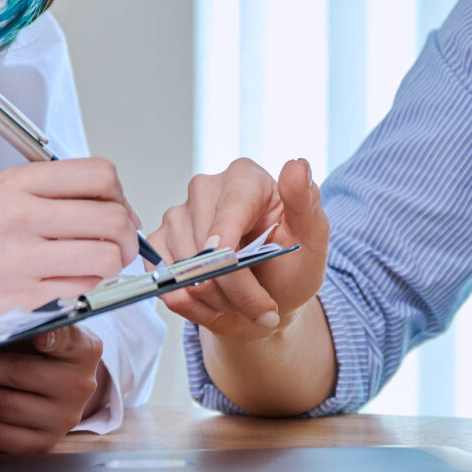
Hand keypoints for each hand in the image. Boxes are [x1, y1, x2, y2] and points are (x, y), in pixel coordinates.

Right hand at [0, 157, 136, 384]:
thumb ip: (46, 198)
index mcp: (13, 184)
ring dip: (109, 272)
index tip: (116, 215)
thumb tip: (113, 209)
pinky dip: (86, 297)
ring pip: (106, 259)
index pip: (100, 175)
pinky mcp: (20, 302)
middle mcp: (18, 216)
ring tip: (88, 277)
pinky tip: (66, 296)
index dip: (119, 198)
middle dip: (124, 240)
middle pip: (112, 218)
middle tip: (113, 254)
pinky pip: (83, 294)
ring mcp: (19, 260)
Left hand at [0, 324, 107, 453]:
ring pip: (1, 406)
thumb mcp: (36, 331)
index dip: (53, 337)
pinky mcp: (44, 443)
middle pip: (15, 374)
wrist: (56, 388)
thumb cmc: (36, 350)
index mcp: (83, 349)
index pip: (68, 340)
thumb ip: (15, 328)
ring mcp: (64, 419)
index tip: (39, 336)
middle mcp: (79, 385)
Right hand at [151, 157, 329, 340]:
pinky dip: (192, 306)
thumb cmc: (292, 267)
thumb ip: (306, 203)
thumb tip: (297, 166)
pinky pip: (165, 284)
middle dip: (234, 287)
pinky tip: (215, 301)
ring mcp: (177, 215)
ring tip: (239, 297)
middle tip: (259, 300)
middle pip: (205, 248)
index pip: (228, 211)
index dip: (228, 247)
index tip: (232, 265)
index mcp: (244, 178)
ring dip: (217, 299)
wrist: (270, 300)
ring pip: (185, 271)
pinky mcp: (159, 244)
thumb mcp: (312, 239)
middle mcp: (205, 188)